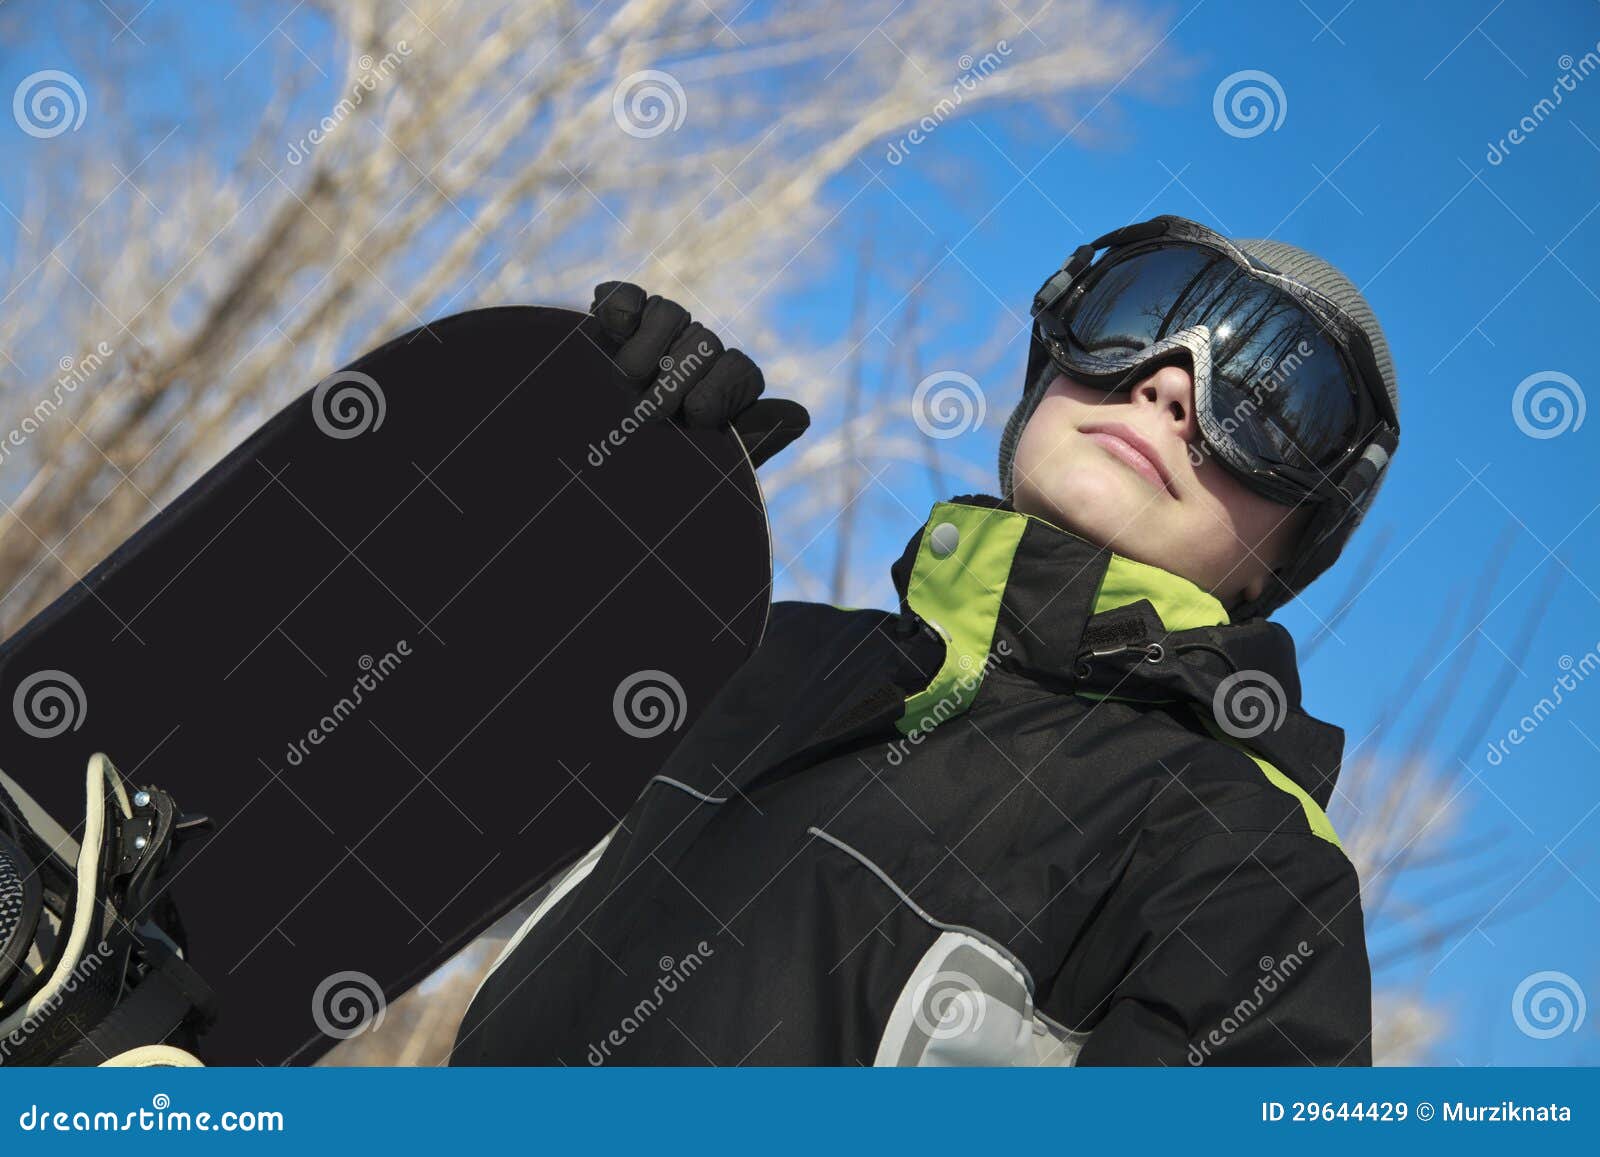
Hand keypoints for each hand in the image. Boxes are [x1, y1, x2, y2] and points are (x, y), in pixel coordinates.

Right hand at [588, 281, 808, 467]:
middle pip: (707, 342)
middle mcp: (687, 364)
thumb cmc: (645, 484)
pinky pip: (630, 297)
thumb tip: (802, 415)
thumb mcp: (704, 470)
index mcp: (716, 396)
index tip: (696, 418)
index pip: (742, 370)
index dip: (724, 390)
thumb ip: (751, 440)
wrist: (575, 477)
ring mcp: (648, 340)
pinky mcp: (609, 325)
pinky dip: (620, 303)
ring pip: (672, 313)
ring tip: (625, 378)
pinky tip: (607, 323)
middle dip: (680, 378)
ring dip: (650, 347)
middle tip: (652, 413)